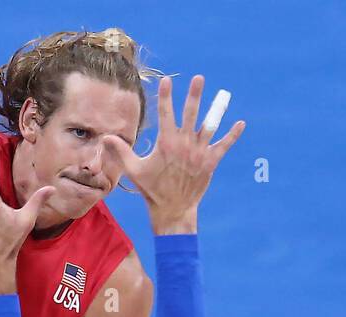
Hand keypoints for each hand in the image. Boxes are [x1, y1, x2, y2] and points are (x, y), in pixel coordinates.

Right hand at [101, 75, 244, 233]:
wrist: (173, 210)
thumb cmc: (151, 189)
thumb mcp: (133, 169)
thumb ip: (120, 151)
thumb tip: (104, 137)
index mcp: (166, 143)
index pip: (165, 113)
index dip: (166, 95)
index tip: (167, 80)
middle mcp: (184, 144)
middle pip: (191, 114)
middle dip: (194, 95)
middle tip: (199, 78)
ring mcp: (199, 153)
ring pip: (209, 126)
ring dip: (216, 109)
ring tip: (224, 94)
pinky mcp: (210, 162)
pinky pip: (223, 146)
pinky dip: (232, 135)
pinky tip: (241, 124)